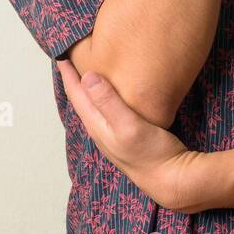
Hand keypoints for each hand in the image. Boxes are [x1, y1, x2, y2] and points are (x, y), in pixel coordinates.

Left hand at [56, 57, 199, 212]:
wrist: (172, 180)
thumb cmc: (152, 154)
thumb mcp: (129, 125)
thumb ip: (108, 102)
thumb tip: (87, 77)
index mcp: (97, 125)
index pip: (76, 94)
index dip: (68, 73)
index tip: (61, 53)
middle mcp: (100, 130)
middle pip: (80, 99)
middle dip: (74, 78)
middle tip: (70, 58)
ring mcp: (112, 135)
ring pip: (92, 106)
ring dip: (87, 88)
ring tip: (86, 71)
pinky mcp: (125, 136)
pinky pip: (106, 111)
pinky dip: (102, 97)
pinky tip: (110, 94)